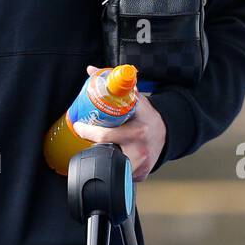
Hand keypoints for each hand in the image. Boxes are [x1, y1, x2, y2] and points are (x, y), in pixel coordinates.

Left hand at [71, 65, 166, 181]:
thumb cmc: (146, 115)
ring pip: (113, 165)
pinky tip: (117, 157)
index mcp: (137, 131)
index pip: (106, 135)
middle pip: (107, 152)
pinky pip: (123, 173)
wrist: (166, 132)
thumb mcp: (134, 98)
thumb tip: (91, 70)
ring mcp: (142, 164)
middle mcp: (141, 150)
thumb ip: (114, 84)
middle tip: (90, 138)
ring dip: (106, 157)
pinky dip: (117, 166)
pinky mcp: (142, 174)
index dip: (88, 131)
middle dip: (95, 146)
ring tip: (106, 147)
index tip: (78, 126)